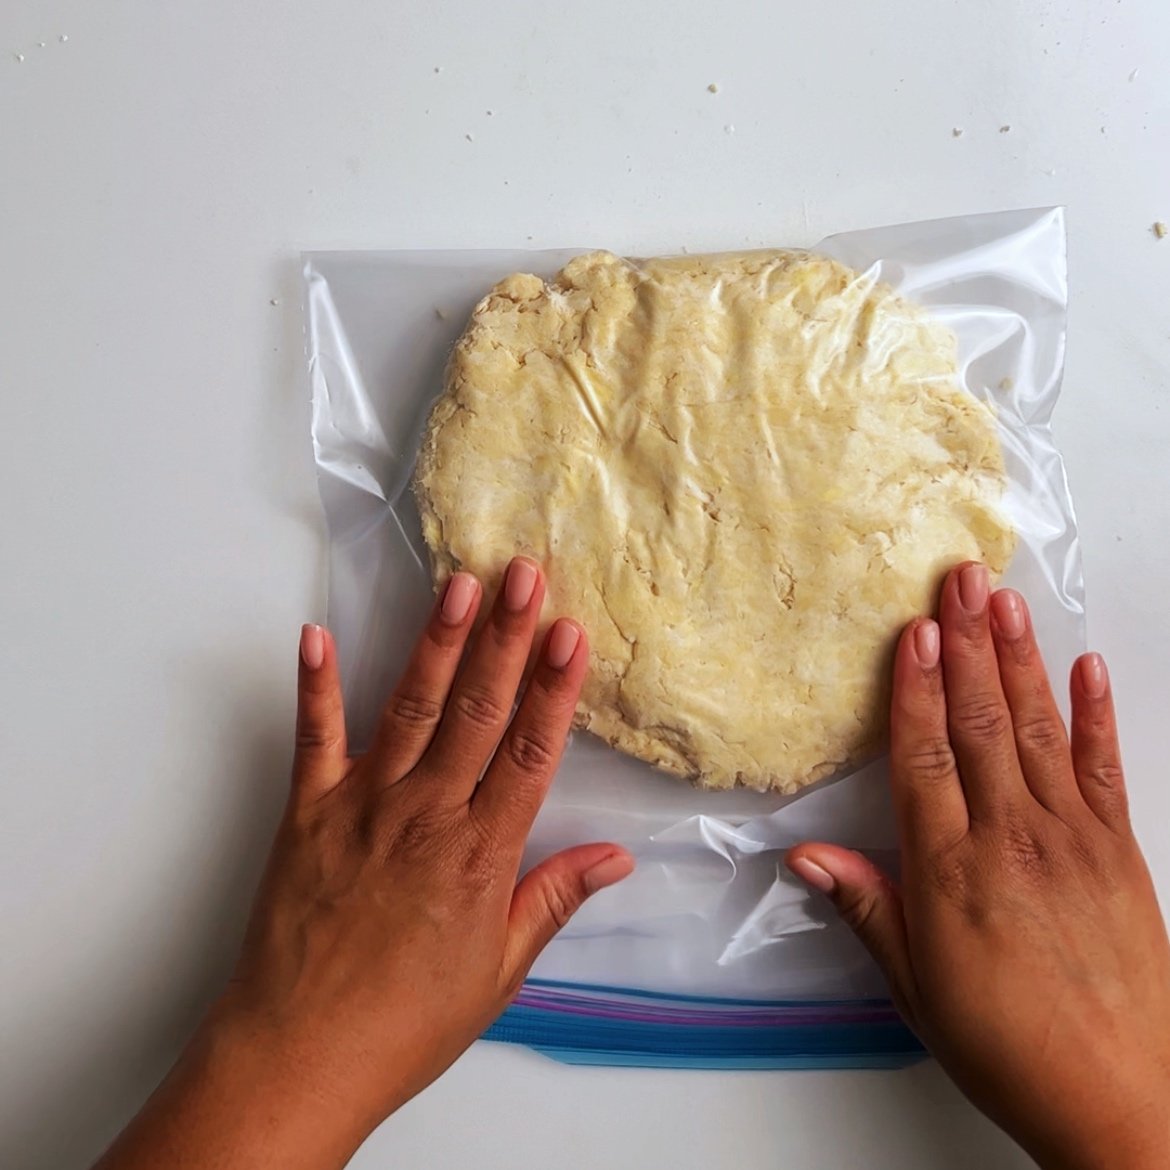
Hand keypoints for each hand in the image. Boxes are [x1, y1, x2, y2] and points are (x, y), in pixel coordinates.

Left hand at [95, 557, 632, 1169]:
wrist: (298, 1056)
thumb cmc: (404, 1022)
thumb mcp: (499, 971)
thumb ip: (554, 899)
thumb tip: (616, 858)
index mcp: (479, 856)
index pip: (528, 753)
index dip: (553, 689)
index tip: (571, 633)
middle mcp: (425, 817)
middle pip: (476, 712)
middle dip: (504, 637)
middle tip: (524, 574)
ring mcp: (362, 807)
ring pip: (410, 709)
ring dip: (436, 642)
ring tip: (459, 584)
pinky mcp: (307, 812)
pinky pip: (313, 738)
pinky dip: (316, 685)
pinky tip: (318, 635)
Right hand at [787, 563, 1169, 1169]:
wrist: (1124, 1100)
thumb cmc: (1009, 1047)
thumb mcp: (917, 987)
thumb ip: (867, 908)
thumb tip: (804, 856)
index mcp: (952, 870)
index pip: (925, 757)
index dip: (916, 689)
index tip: (913, 632)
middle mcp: (1012, 839)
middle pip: (983, 723)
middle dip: (970, 645)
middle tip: (960, 579)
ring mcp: (1072, 839)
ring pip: (1040, 730)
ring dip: (1021, 660)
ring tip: (1005, 601)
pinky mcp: (1119, 852)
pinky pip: (1105, 770)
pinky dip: (1097, 715)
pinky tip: (1088, 669)